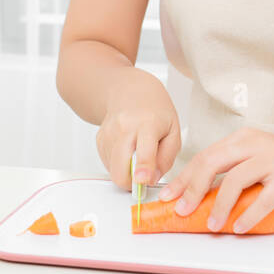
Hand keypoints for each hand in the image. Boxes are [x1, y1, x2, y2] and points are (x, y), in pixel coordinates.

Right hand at [97, 68, 181, 190]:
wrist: (131, 91)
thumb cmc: (155, 111)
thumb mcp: (174, 131)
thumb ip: (167, 157)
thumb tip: (153, 178)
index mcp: (148, 124)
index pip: (145, 151)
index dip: (143, 168)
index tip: (141, 181)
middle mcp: (125, 127)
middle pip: (120, 166)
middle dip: (130, 182)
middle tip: (142, 179)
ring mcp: (109, 133)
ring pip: (112, 169)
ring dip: (125, 172)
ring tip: (137, 155)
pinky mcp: (99, 139)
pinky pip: (107, 163)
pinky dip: (118, 164)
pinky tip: (127, 150)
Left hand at [157, 128, 273, 233]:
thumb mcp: (253, 157)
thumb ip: (230, 169)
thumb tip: (196, 197)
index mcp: (241, 138)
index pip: (205, 156)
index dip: (183, 178)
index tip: (168, 196)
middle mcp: (254, 144)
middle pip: (213, 162)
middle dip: (192, 188)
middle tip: (182, 210)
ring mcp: (273, 158)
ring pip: (235, 180)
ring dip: (219, 205)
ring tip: (212, 224)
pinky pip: (264, 199)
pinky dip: (248, 215)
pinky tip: (238, 227)